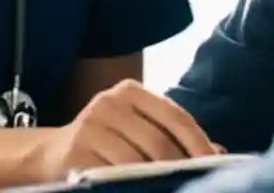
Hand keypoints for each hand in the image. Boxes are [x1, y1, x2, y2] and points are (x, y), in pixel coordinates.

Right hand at [28, 80, 217, 180]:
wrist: (53, 154)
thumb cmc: (108, 141)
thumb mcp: (139, 129)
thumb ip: (175, 136)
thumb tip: (220, 152)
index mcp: (130, 91)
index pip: (175, 116)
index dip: (199, 143)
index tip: (216, 165)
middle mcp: (109, 102)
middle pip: (159, 142)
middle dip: (181, 168)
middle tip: (196, 184)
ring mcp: (91, 126)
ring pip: (138, 162)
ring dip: (159, 181)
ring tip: (172, 189)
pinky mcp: (77, 152)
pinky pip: (115, 175)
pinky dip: (133, 185)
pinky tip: (142, 189)